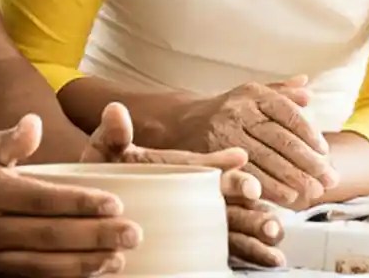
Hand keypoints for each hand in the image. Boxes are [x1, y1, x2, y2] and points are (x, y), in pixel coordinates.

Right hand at [0, 114, 139, 276]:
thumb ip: (10, 138)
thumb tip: (35, 124)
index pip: (42, 199)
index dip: (80, 202)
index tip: (114, 203)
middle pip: (49, 236)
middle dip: (94, 237)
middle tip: (132, 234)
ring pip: (42, 267)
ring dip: (84, 265)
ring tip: (117, 260)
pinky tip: (88, 275)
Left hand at [79, 102, 284, 266]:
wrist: (96, 212)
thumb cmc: (108, 179)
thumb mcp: (108, 155)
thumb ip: (113, 135)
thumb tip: (115, 110)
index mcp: (187, 169)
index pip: (214, 166)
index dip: (229, 165)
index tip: (241, 162)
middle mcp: (203, 195)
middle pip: (238, 198)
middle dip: (256, 203)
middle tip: (267, 211)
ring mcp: (207, 222)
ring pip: (244, 223)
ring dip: (261, 227)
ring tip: (272, 232)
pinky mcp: (206, 248)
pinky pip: (237, 250)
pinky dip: (256, 254)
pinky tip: (270, 257)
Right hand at [168, 76, 338, 206]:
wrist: (184, 122)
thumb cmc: (229, 110)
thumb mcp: (252, 94)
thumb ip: (281, 93)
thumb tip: (308, 90)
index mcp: (252, 94)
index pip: (287, 113)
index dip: (308, 133)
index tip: (325, 151)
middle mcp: (238, 111)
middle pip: (280, 139)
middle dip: (308, 162)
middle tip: (329, 179)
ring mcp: (223, 134)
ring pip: (265, 159)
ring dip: (292, 179)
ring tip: (313, 192)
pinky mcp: (212, 155)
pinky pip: (245, 174)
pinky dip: (268, 188)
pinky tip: (286, 199)